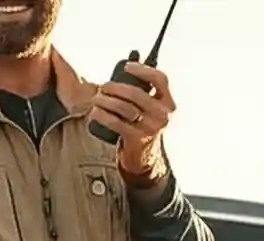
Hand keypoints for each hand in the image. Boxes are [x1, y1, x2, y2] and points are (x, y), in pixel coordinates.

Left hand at [88, 62, 176, 181]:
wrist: (144, 156)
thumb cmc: (143, 125)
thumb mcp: (150, 108)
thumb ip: (144, 89)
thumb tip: (129, 62)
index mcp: (168, 103)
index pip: (160, 79)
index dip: (143, 70)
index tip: (127, 66)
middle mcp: (162, 114)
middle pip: (136, 93)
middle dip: (115, 87)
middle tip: (103, 87)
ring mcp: (150, 128)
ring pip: (124, 107)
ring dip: (106, 101)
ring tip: (96, 99)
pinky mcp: (136, 138)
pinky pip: (116, 123)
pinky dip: (103, 116)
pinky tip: (95, 112)